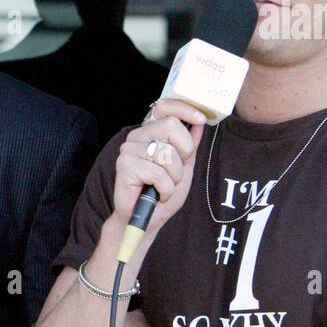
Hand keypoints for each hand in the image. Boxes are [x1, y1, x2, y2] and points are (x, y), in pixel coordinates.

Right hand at [109, 99, 205, 240]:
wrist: (146, 219)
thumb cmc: (162, 194)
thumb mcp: (184, 166)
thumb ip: (190, 145)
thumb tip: (200, 123)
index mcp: (151, 133)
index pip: (165, 107)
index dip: (184, 108)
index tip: (201, 119)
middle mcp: (137, 137)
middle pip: (171, 126)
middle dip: (184, 153)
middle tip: (175, 172)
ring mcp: (128, 150)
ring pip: (167, 154)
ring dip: (174, 177)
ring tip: (163, 187)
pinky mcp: (124, 166)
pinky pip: (158, 173)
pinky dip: (165, 189)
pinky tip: (156, 193)